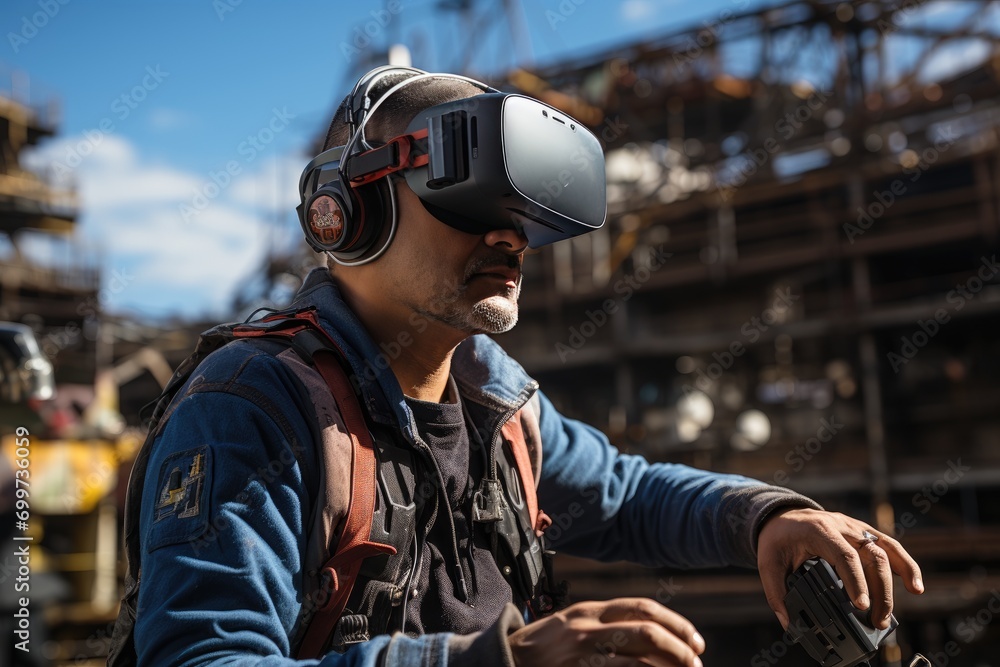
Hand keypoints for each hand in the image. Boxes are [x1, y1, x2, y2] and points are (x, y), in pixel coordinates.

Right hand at [508, 598, 704, 666]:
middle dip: (679, 649)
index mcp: (589, 611)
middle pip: (647, 632)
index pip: (642, 609)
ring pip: (638, 662)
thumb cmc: (543, 648)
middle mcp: (587, 628)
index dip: (676, 624)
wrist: (504, 661)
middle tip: (696, 664)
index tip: (696, 641)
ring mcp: (582, 655)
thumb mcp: (573, 624)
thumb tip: (653, 636)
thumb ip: (607, 625)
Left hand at [756, 508, 923, 630]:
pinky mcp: (864, 532)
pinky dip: (905, 564)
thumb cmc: (777, 538)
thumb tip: (789, 622)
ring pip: (887, 548)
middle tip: (876, 619)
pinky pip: (889, 546)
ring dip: (901, 575)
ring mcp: (855, 527)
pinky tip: (914, 585)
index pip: (844, 555)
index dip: (856, 581)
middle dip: (880, 590)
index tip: (860, 606)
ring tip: (905, 602)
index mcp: (819, 530)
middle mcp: (841, 526)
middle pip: (871, 555)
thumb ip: (776, 591)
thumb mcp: (767, 561)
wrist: (782, 514)